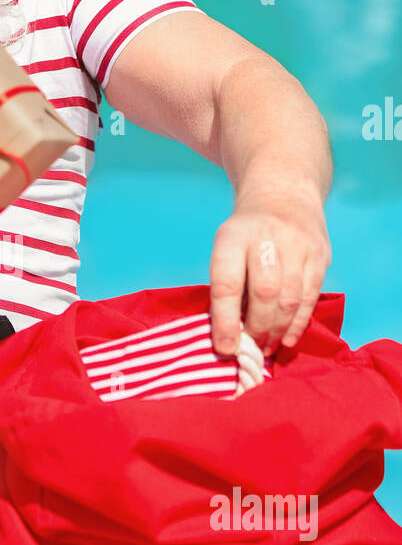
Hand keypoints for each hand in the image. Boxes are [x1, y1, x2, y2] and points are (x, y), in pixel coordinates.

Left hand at [209, 188, 330, 356]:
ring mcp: (298, 245)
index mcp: (234, 237)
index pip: (227, 284)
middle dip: (257, 329)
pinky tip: (286, 338)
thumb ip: (226, 287)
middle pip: (264, 293)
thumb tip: (228, 338)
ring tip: (267, 348)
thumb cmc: (247, 234)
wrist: (284, 195)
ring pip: (290, 299)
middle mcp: (267, 237)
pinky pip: (310, 297)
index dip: (225, 321)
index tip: (225, 349)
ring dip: (278, 331)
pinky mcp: (320, 255)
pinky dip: (297, 323)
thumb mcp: (226, 247)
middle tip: (250, 349)